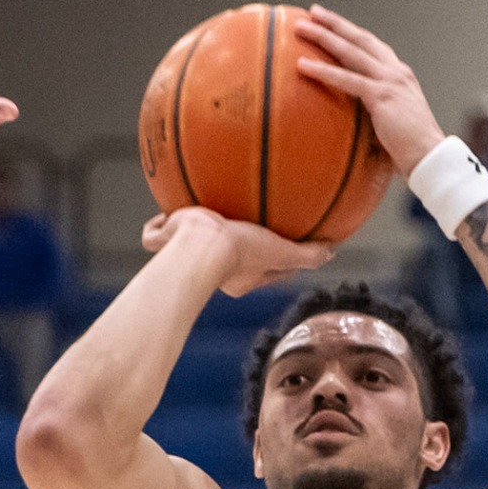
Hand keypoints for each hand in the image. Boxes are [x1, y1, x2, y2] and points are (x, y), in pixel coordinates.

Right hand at [143, 207, 333, 296]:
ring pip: (191, 246)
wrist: (198, 244)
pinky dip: (157, 226)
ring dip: (196, 237)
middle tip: (246, 233)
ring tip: (198, 218)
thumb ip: (306, 255)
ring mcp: (187, 254)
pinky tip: (160, 212)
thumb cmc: (237, 251)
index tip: (287, 247)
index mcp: (241, 276)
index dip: (279, 261)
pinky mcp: (165, 239)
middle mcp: (215, 271)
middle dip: (238, 248)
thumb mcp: (279, 251)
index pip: (267, 270)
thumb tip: (331, 252)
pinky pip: (156, 234)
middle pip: (230, 260)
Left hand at [294, 5, 445, 177]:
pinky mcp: (382, 96)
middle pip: (360, 39)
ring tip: (300, 28)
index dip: (351, 32)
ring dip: (324, 37)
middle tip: (313, 11)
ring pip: (351, 51)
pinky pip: (347, 79)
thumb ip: (372, 112)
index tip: (331, 22)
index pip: (372, 46)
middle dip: (335, 23)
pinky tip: (302, 65)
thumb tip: (348, 119)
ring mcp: (390, 80)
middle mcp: (396, 71)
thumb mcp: (390, 121)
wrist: (430, 156)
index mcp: (399, 75)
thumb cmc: (410, 148)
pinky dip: (323, 71)